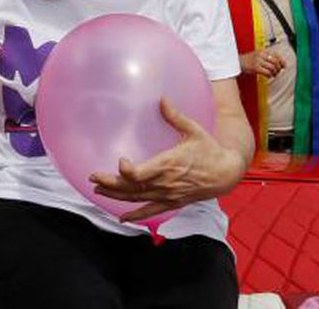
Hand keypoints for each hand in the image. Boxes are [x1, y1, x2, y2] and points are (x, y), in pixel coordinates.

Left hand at [89, 98, 245, 222]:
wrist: (226, 174)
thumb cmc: (209, 149)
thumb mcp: (194, 130)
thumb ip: (175, 116)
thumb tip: (162, 99)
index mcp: (169, 164)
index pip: (142, 174)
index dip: (128, 171)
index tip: (120, 161)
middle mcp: (165, 183)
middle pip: (132, 188)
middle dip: (110, 183)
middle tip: (92, 177)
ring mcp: (168, 195)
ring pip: (137, 199)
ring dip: (116, 196)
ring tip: (98, 189)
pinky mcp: (172, 203)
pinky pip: (150, 211)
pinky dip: (135, 215)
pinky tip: (121, 218)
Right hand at [241, 49, 283, 78]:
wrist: (237, 62)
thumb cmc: (248, 60)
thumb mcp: (258, 56)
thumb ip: (267, 58)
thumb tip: (279, 64)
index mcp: (262, 51)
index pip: (276, 55)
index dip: (282, 61)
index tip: (284, 66)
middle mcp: (261, 54)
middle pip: (275, 61)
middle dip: (278, 68)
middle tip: (278, 72)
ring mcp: (258, 61)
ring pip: (272, 67)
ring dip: (274, 73)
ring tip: (273, 75)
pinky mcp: (255, 67)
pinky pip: (266, 72)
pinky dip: (269, 75)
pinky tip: (268, 76)